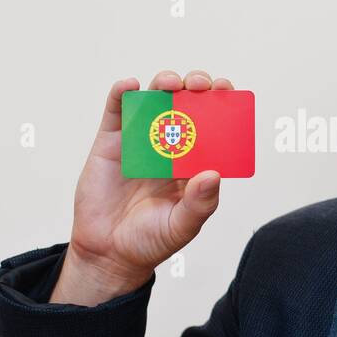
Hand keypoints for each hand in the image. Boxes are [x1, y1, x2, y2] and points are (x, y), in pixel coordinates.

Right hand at [51, 69, 233, 304]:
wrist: (109, 253)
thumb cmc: (150, 240)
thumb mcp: (182, 226)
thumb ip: (200, 203)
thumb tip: (214, 174)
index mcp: (192, 161)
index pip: (212, 124)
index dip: (221, 103)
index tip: (227, 91)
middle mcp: (169, 145)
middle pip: (185, 103)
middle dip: (195, 86)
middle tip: (200, 85)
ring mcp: (139, 140)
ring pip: (154, 99)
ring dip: (163, 83)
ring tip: (169, 83)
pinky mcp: (110, 143)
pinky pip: (116, 110)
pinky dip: (122, 93)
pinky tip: (131, 86)